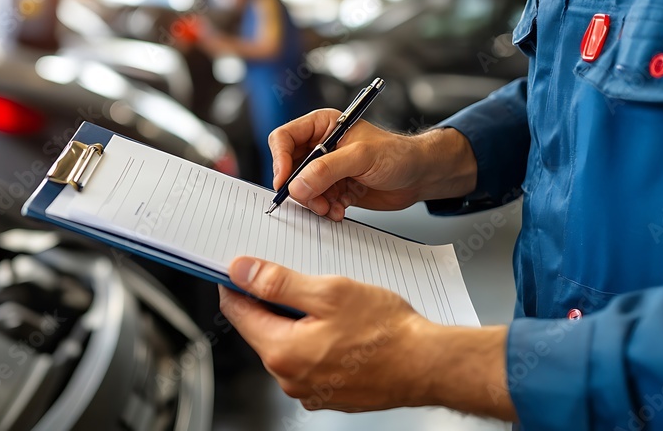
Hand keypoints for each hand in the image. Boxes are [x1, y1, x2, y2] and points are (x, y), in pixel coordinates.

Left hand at [218, 257, 516, 418]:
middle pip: (261, 329)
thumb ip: (278, 282)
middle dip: (272, 302)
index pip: (237, 312)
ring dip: (296, 322)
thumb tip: (241, 271)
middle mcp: (289, 378)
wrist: (427, 365)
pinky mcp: (327, 394)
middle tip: (298, 279)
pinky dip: (315, 341)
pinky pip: (308, 361)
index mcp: (282, 351)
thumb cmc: (386, 332)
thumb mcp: (328, 292)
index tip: (238, 268)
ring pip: (286, 345)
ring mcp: (308, 390)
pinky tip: (341, 329)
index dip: (235, 284)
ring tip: (329, 305)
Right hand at [269, 109, 477, 220]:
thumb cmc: (398, 154)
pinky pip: (317, 201)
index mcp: (323, 126)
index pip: (284, 138)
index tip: (285, 182)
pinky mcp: (334, 188)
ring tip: (331, 208)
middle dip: (300, 188)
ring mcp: (327, 169)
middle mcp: (321, 146)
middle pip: (290, 168)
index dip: (280, 160)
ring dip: (314, 203)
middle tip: (314, 201)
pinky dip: (326, 209)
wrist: (420, 176)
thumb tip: (297, 184)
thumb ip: (327, 170)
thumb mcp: (361, 157)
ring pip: (302, 189)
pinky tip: (340, 210)